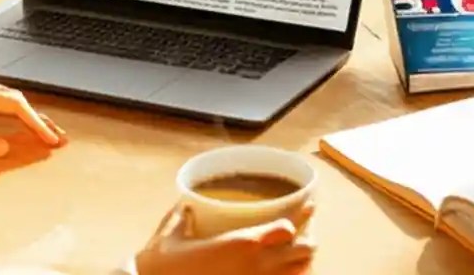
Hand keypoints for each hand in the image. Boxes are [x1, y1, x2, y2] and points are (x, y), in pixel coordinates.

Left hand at [0, 77, 66, 155]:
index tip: (49, 138)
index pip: (13, 105)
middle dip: (38, 117)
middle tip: (58, 136)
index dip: (34, 121)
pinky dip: (15, 110)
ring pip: (8, 97)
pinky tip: (19, 119)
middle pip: (16, 99)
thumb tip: (4, 147)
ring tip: (45, 129)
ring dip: (28, 113)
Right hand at [133, 202, 315, 274]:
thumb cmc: (163, 266)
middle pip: (305, 252)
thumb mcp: (172, 236)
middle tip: (306, 229)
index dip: (301, 217)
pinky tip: (286, 272)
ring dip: (303, 261)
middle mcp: (258, 267)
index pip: (288, 228)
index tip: (308, 205)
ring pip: (301, 274)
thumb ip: (182, 217)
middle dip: (309, 238)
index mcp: (242, 244)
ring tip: (300, 251)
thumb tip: (185, 206)